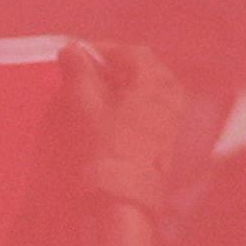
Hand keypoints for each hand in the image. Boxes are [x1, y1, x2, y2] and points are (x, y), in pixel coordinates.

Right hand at [62, 41, 188, 214]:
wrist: (126, 197)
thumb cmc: (106, 148)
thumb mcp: (87, 107)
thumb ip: (79, 74)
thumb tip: (71, 49)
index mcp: (153, 79)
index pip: (128, 51)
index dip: (100, 50)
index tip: (76, 55)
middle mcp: (170, 91)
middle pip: (142, 66)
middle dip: (113, 65)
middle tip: (84, 72)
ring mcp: (174, 113)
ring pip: (148, 85)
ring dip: (124, 82)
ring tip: (97, 91)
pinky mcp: (170, 132)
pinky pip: (153, 103)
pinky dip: (133, 99)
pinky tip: (115, 111)